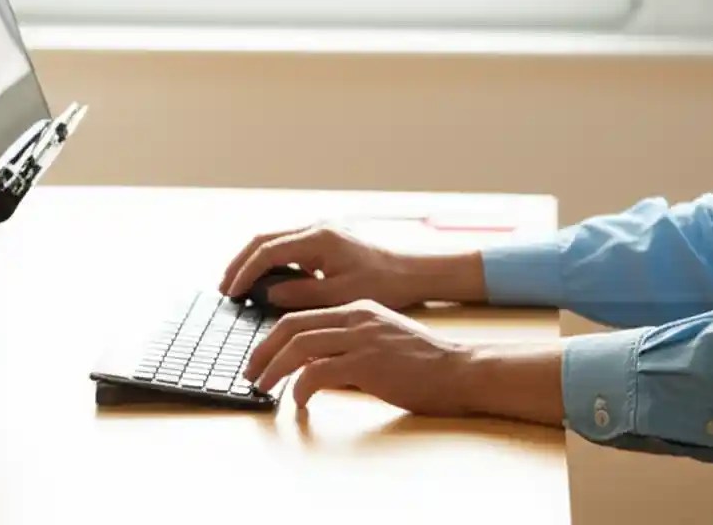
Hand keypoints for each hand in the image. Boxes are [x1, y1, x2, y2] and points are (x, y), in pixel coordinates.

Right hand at [218, 224, 484, 310]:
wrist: (412, 272)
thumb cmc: (383, 285)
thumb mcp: (340, 294)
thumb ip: (300, 294)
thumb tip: (268, 294)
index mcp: (318, 238)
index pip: (268, 251)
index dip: (245, 272)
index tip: (231, 292)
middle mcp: (316, 228)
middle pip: (264, 239)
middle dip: (241, 263)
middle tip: (225, 287)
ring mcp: (321, 231)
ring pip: (274, 241)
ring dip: (254, 261)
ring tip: (238, 285)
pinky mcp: (325, 238)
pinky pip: (289, 246)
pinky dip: (271, 262)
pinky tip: (267, 282)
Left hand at [244, 299, 566, 424]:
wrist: (461, 370)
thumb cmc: (424, 363)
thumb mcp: (381, 340)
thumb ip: (349, 344)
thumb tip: (314, 365)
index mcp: (357, 309)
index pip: (302, 315)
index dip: (274, 335)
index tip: (260, 354)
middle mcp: (356, 318)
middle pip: (292, 326)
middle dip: (264, 349)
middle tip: (251, 371)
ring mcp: (362, 339)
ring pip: (300, 346)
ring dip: (274, 368)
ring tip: (264, 387)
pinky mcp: (368, 363)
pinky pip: (319, 373)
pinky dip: (301, 388)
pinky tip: (299, 402)